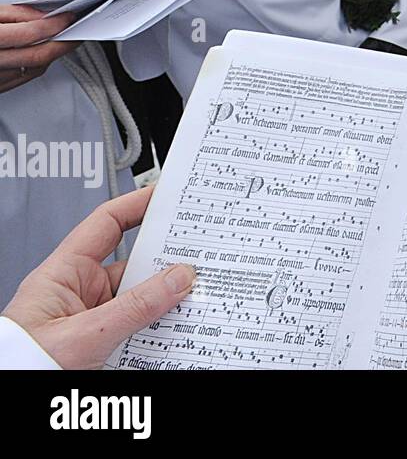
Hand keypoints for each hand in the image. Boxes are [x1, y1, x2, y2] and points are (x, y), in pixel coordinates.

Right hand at [0, 4, 77, 93]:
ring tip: (63, 42)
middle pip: (37, 57)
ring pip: (33, 70)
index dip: (55, 25)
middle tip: (77, 33)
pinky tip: (43, 55)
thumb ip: (15, 13)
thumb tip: (45, 16)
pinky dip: (37, 66)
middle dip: (63, 45)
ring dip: (53, 56)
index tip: (70, 17)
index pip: (29, 34)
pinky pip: (23, 78)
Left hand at [2, 186, 194, 368]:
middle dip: (166, 263)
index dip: (138, 204)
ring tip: (190, 303)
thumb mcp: (84, 335)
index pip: (107, 224)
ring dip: (166, 302)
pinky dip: (160, 327)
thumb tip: (178, 278)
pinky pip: (139, 327)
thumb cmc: (21, 365)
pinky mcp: (102, 343)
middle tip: (198, 258)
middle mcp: (78, 293)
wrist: (9, 400)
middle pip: (134, 265)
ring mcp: (92, 319)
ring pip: (141, 299)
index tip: (169, 196)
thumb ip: (134, 307)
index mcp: (63, 274)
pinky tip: (174, 330)